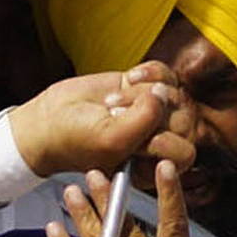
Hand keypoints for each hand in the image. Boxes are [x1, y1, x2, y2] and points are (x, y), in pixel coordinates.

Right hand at [11, 66, 195, 180]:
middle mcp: (159, 140)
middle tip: (115, 114)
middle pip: (184, 120)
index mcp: (154, 165)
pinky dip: (149, 71)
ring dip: (142, 91)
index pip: (185, 152)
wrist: (51, 118)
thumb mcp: (110, 139)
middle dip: (148, 112)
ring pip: (172, 94)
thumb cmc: (75, 139)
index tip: (136, 140)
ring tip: (113, 102)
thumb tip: (162, 94)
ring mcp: (153, 111)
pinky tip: (127, 78)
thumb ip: (143, 122)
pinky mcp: (146, 86)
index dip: (163, 141)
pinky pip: (166, 74)